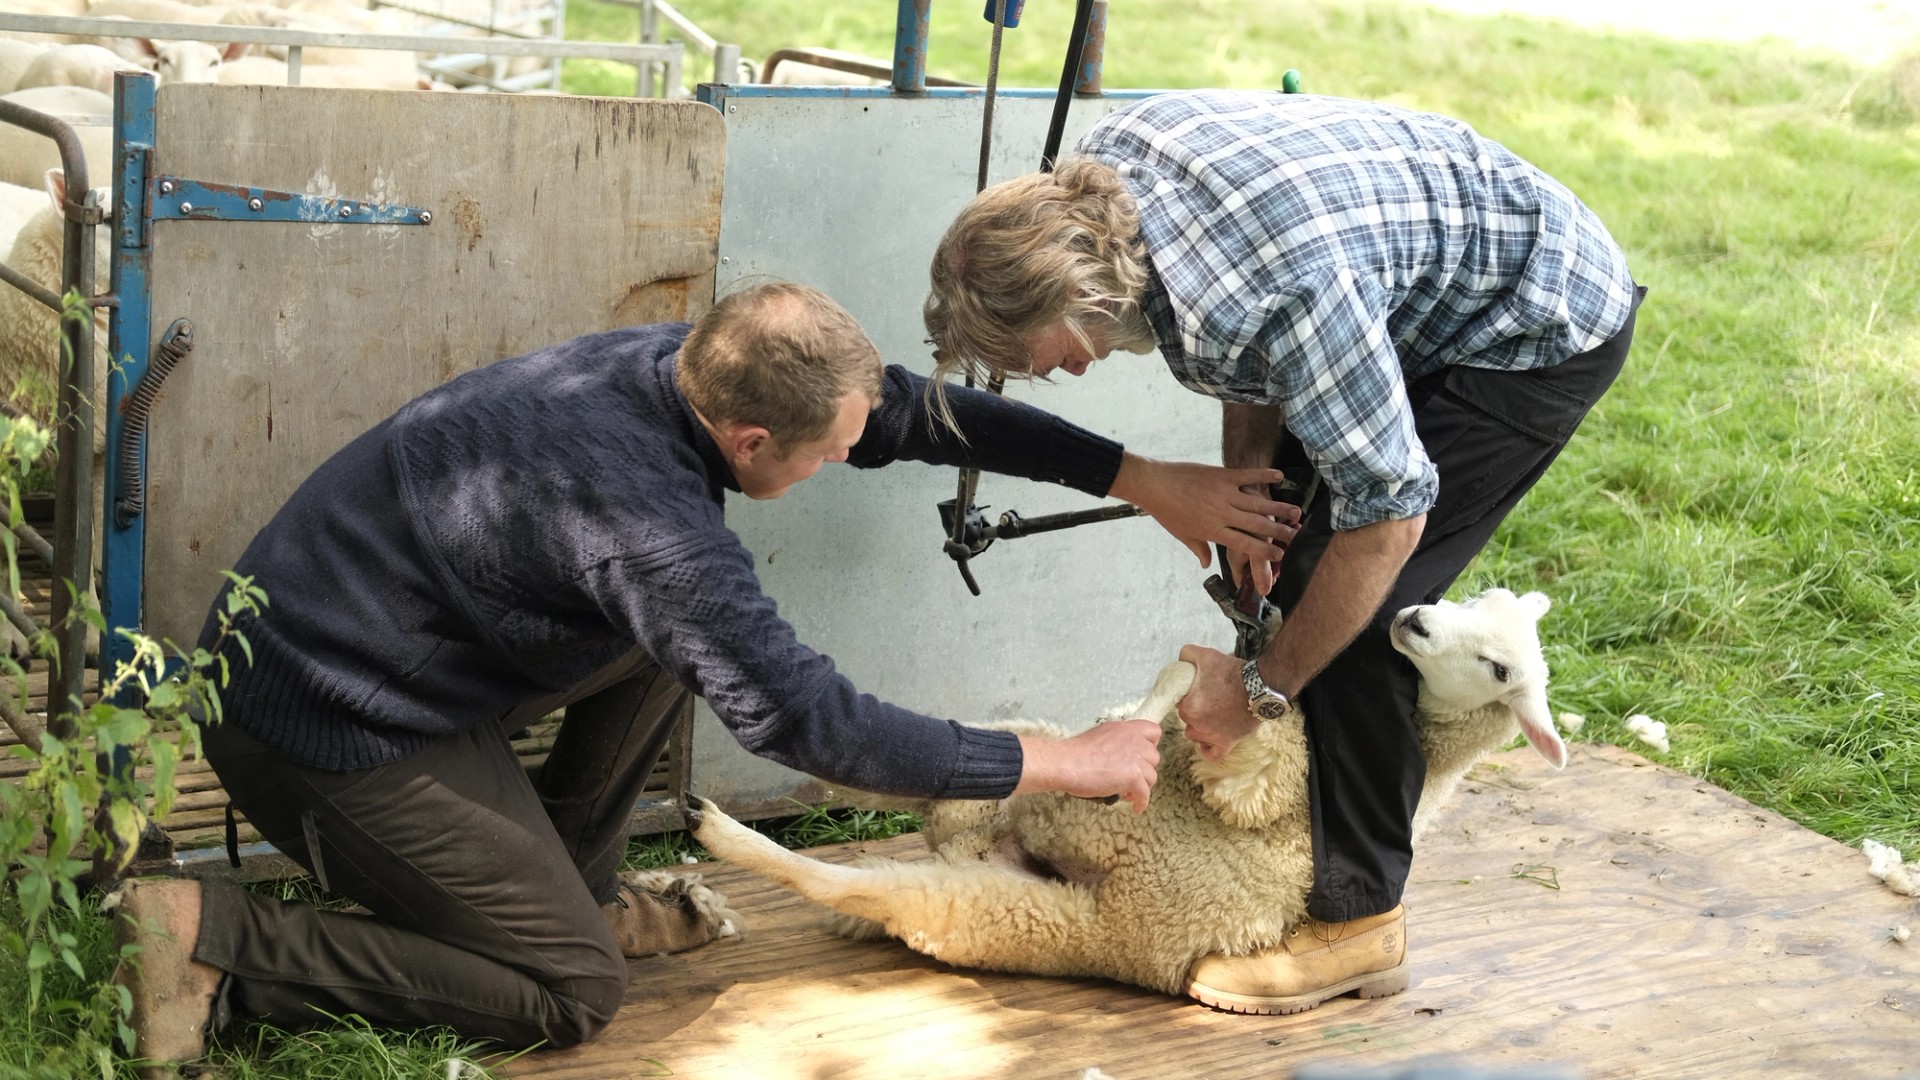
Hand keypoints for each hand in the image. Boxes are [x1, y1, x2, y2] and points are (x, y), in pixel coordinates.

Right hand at [1015, 719, 1161, 812]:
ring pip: (1152, 776)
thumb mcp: (1101, 736)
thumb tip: (1120, 757)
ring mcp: (1137, 759)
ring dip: (1143, 786)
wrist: (1068, 763)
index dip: (1151, 744)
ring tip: (1128, 793)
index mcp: (1126, 728)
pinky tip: (1135, 807)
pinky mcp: (1134, 777)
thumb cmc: (1076, 752)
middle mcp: (1135, 740)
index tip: (1140, 756)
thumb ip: (1116, 742)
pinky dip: (1142, 802)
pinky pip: (1145, 794)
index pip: (1154, 731)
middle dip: (1144, 768)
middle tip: (1130, 778)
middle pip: (1154, 757)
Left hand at [1111, 455, 1300, 592]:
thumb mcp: (1183, 534)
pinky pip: (1248, 476)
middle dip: (1278, 532)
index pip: (1244, 544)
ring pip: (1257, 503)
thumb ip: (1199, 549)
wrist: (1155, 484)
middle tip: (1296, 535)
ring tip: (1296, 512)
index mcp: (1213, 530)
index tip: (1280, 555)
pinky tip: (1280, 475)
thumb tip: (1206, 565)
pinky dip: (1264, 475)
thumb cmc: (1167, 511)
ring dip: (1278, 508)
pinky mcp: (1222, 476)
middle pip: (1256, 525)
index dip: (1264, 550)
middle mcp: (1222, 513)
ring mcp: (1224, 493)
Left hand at [1174, 644, 1261, 762]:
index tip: (1197, 690)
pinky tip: (1208, 741)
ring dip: (1199, 726)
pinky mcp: (1227, 743)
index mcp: (1187, 706)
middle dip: (1194, 709)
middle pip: (1186, 719)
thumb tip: (1180, 659)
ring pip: (1195, 735)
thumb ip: (1186, 654)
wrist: (1260, 687)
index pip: (1178, 703)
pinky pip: (1211, 754)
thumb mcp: (1205, 655)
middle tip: (1208, 698)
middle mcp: (1196, 725)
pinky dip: (1208, 748)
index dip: (1186, 695)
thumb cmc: (1232, 672)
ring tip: (1212, 714)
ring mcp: (1211, 736)